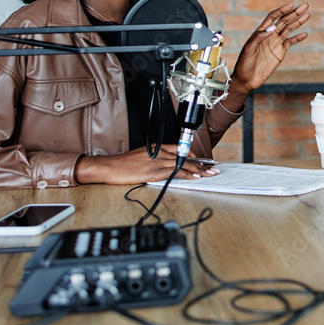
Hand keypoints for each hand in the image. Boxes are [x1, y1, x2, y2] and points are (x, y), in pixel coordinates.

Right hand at [74, 146, 218, 184]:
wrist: (110, 167)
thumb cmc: (124, 164)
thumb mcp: (143, 156)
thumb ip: (157, 159)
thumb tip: (169, 166)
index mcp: (158, 147)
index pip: (181, 149)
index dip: (195, 155)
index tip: (204, 160)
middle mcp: (160, 152)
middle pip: (186, 156)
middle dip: (201, 163)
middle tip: (212, 168)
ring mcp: (157, 161)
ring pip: (183, 164)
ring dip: (198, 170)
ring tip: (209, 174)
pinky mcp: (154, 171)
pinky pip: (175, 172)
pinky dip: (186, 174)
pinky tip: (194, 177)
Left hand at [228, 2, 309, 97]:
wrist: (246, 79)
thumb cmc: (244, 64)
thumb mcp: (249, 49)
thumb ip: (259, 38)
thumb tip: (272, 27)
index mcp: (261, 32)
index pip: (273, 17)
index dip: (282, 10)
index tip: (292, 5)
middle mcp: (270, 36)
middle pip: (284, 21)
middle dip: (295, 13)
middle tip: (305, 5)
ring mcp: (276, 44)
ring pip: (289, 29)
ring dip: (298, 22)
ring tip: (308, 14)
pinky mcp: (280, 53)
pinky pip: (291, 43)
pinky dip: (298, 38)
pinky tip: (305, 33)